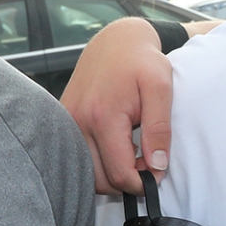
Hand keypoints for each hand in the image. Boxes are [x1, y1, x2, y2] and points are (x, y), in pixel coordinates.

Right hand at [61, 17, 178, 195]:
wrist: (115, 42)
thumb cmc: (141, 62)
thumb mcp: (160, 88)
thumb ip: (159, 128)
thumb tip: (157, 165)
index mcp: (102, 117)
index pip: (119, 174)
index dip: (142, 183)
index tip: (157, 173)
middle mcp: (78, 122)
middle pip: (100, 180)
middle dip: (127, 181)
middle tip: (147, 163)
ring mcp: (67, 122)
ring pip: (88, 173)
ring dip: (112, 174)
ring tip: (133, 154)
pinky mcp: (64, 121)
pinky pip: (79, 157)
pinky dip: (99, 162)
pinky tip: (117, 146)